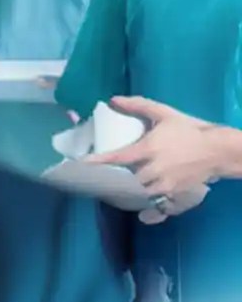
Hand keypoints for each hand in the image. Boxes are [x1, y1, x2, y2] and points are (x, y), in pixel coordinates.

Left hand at [88, 96, 217, 223]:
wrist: (218, 150)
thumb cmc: (190, 130)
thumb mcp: (165, 114)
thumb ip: (139, 106)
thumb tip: (114, 100)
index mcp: (148, 149)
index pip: (118, 158)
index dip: (100, 161)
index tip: (83, 163)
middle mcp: (153, 169)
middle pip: (128, 176)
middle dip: (124, 173)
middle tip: (121, 168)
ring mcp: (165, 183)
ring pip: (141, 189)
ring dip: (136, 185)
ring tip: (134, 179)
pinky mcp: (175, 192)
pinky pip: (157, 201)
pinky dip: (150, 200)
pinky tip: (147, 200)